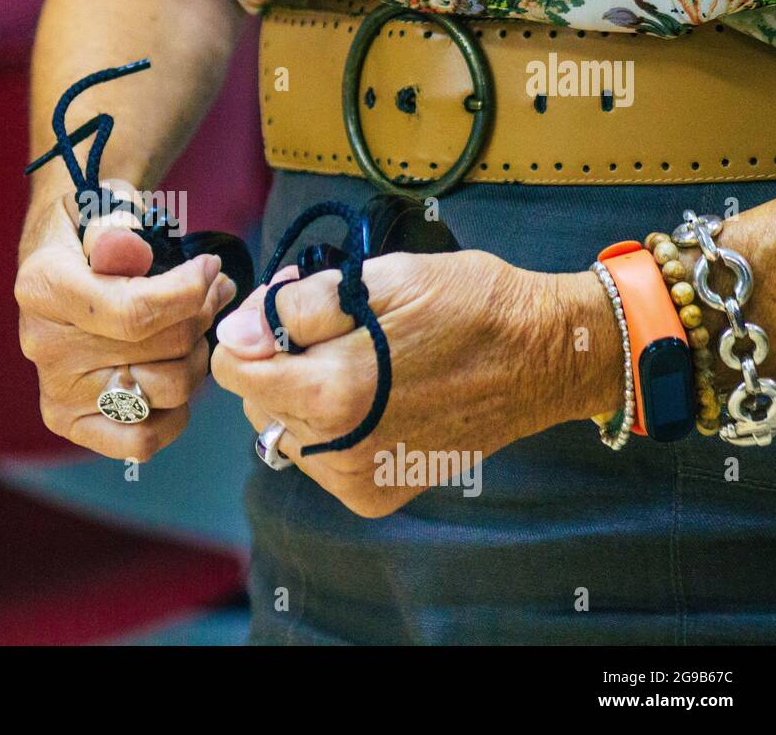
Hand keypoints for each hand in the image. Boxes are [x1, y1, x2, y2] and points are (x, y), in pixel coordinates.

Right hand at [15, 180, 236, 461]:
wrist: (62, 253)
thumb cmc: (92, 226)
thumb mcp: (103, 203)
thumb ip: (119, 223)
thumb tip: (132, 253)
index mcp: (42, 287)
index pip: (134, 312)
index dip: (189, 293)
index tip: (211, 268)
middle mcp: (42, 344)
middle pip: (160, 348)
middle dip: (202, 313)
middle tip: (215, 289)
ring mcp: (56, 389)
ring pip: (166, 390)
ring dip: (198, 356)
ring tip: (199, 326)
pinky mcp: (71, 421)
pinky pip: (139, 440)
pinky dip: (173, 413)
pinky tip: (177, 374)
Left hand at [210, 249, 619, 515]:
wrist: (544, 358)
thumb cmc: (466, 306)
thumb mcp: (377, 280)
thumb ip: (294, 309)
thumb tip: (232, 335)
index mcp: (330, 394)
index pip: (232, 368)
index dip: (254, 327)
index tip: (292, 305)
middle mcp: (336, 452)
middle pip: (255, 400)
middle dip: (278, 360)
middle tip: (332, 323)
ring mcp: (356, 481)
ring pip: (285, 430)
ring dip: (303, 394)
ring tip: (359, 358)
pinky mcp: (376, 495)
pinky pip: (319, 457)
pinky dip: (331, 426)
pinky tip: (373, 397)